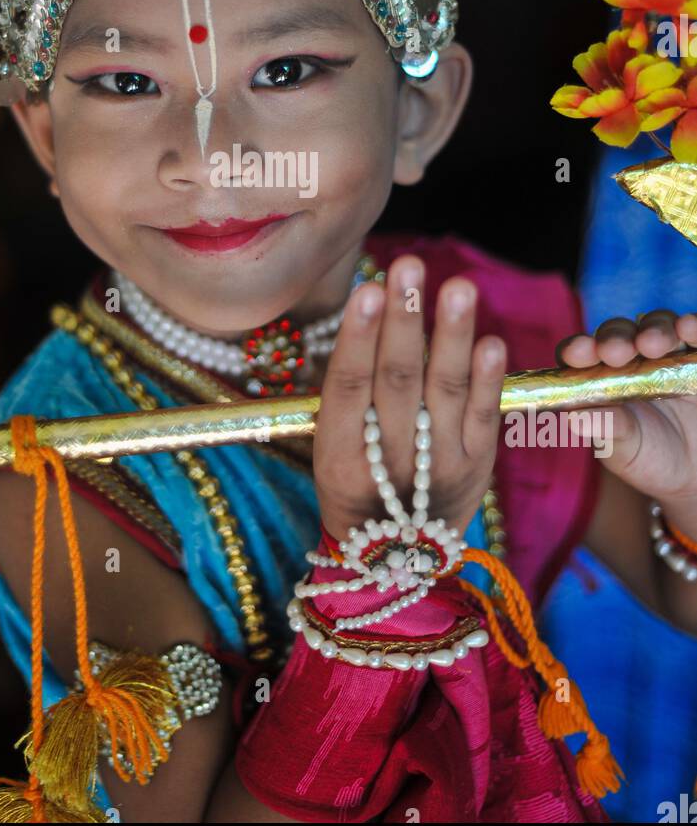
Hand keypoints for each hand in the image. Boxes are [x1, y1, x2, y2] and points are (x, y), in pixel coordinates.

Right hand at [313, 256, 507, 542]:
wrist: (399, 559)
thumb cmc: (359, 481)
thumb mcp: (334, 447)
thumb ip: (349, 390)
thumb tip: (372, 306)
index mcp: (339, 456)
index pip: (347, 388)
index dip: (358, 339)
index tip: (369, 289)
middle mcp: (389, 462)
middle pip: (397, 381)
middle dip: (405, 320)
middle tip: (410, 266)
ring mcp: (438, 467)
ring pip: (444, 392)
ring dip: (452, 336)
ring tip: (459, 287)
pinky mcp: (478, 468)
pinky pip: (484, 419)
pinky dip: (489, 381)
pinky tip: (491, 342)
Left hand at [556, 309, 696, 503]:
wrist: (692, 470)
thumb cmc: (646, 457)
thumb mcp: (624, 449)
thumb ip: (605, 428)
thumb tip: (575, 418)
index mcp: (597, 376)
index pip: (580, 353)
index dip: (577, 349)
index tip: (578, 354)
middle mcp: (628, 357)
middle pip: (617, 333)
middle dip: (615, 338)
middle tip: (617, 352)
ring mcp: (663, 353)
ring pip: (655, 326)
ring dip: (654, 329)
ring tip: (653, 344)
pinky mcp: (694, 355)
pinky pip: (692, 332)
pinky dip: (691, 326)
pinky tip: (688, 327)